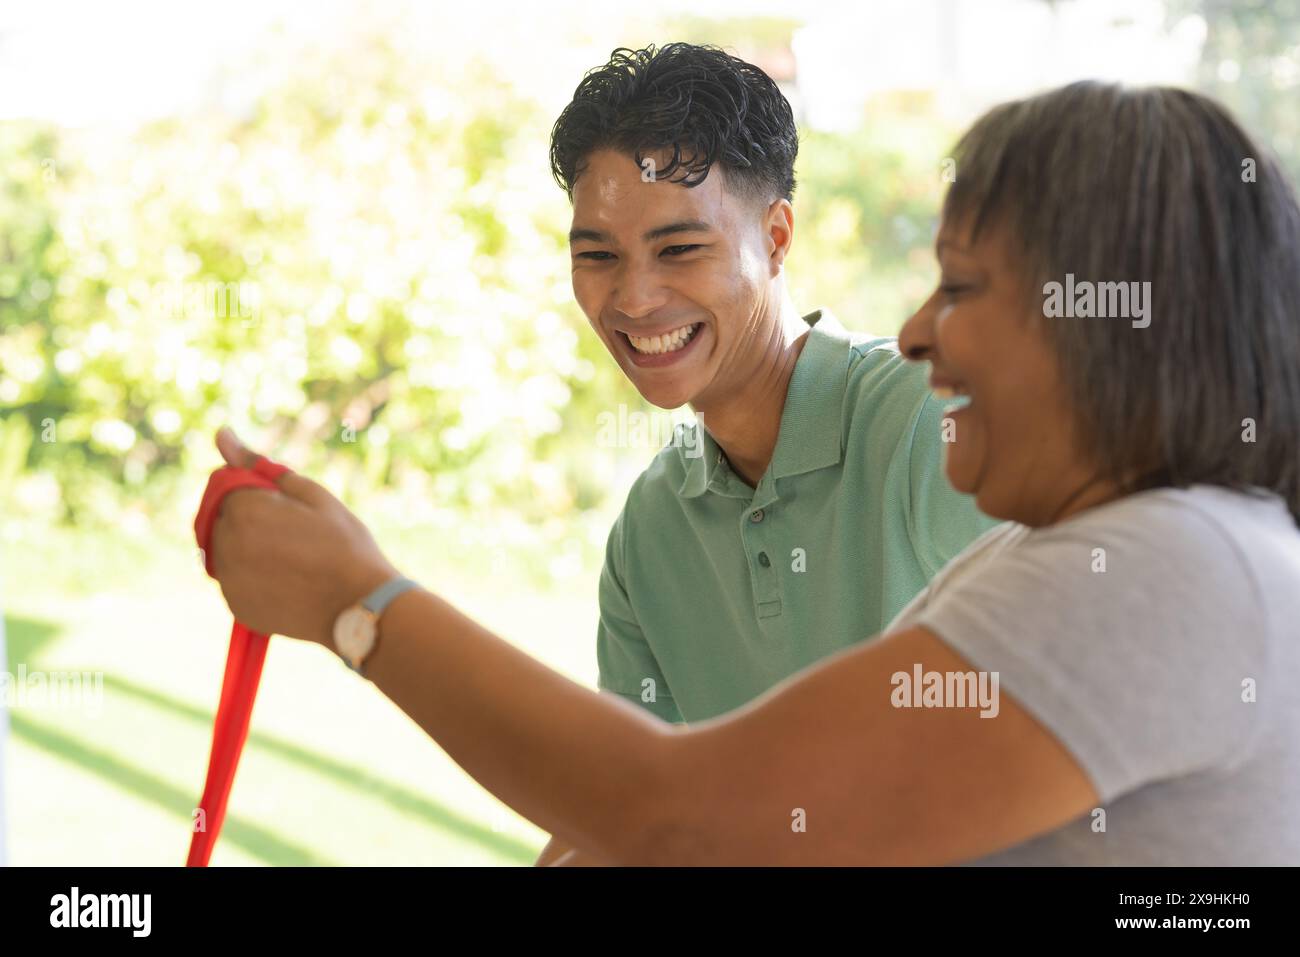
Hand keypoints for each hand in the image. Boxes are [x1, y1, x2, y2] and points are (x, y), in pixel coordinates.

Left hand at [209, 427, 401, 646]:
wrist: (361, 604)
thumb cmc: (344, 543)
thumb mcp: (310, 494)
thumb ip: (258, 464)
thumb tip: (221, 434)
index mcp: (244, 509)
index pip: (226, 486)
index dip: (255, 492)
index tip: (285, 507)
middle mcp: (227, 544)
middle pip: (223, 519)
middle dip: (248, 519)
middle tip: (293, 535)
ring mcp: (229, 579)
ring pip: (225, 551)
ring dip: (247, 549)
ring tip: (292, 560)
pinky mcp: (236, 607)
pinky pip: (234, 583)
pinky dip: (253, 578)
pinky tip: (287, 582)